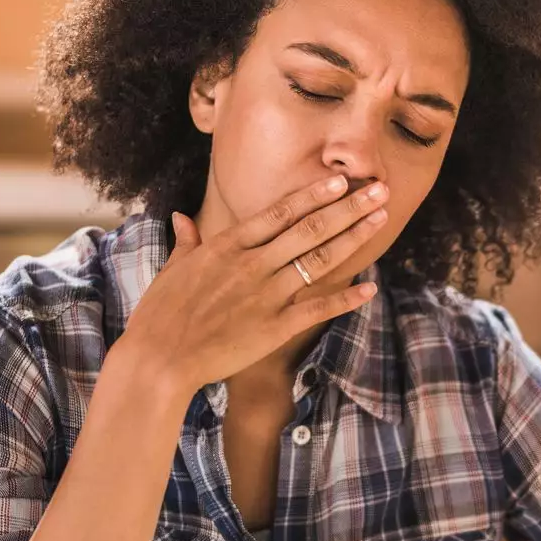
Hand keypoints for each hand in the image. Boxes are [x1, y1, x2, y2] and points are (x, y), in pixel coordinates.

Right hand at [119, 175, 391, 393]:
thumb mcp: (172, 270)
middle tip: (379, 189)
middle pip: (310, 229)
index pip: (280, 213)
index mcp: (227, 246)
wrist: (159, 359)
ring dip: (353, 238)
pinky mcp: (274, 328)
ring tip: (381, 219)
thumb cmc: (160, 315)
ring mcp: (266, 295)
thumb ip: (187, 242)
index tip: (340, 180)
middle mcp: (252, 264)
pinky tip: (370, 286)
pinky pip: (316, 308)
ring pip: (319, 260)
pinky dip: (345, 298)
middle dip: (348, 207)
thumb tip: (184, 218)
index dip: (313, 196)